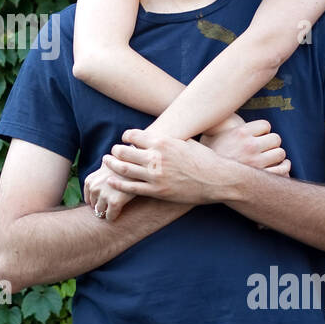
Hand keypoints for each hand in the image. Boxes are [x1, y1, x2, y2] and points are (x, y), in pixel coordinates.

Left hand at [84, 163, 133, 221]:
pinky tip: (117, 213)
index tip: (104, 201)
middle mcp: (94, 188)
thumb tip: (103, 167)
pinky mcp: (114, 202)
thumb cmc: (125, 164)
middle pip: (94, 205)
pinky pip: (110, 216)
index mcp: (90, 180)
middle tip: (110, 205)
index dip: (96, 200)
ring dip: (106, 211)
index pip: (88, 199)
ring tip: (114, 209)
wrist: (139, 166)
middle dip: (101, 205)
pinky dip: (112, 217)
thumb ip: (102, 168)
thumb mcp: (109, 161)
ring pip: (100, 211)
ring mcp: (103, 195)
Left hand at [100, 129, 232, 205]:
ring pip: (124, 168)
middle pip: (124, 151)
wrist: (218, 179)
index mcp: (163, 142)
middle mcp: (156, 157)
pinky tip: (111, 181)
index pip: (134, 135)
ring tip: (106, 162)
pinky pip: (131, 187)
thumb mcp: (186, 141)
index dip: (126, 137)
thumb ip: (170, 138)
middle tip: (112, 152)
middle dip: (116, 151)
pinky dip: (118, 183)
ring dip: (112, 165)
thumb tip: (160, 132)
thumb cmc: (204, 159)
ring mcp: (155, 175)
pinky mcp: (157, 191)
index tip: (124, 139)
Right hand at [200, 116, 290, 175]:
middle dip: (272, 144)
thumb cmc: (205, 157)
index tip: (259, 136)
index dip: (264, 131)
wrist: (202, 179)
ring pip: (280, 154)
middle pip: (276, 139)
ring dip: (278, 156)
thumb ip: (218, 123)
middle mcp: (250, 146)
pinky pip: (283, 170)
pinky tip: (280, 167)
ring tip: (272, 158)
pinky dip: (284, 168)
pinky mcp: (261, 177)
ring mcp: (257, 162)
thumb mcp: (209, 135)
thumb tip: (212, 109)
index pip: (266, 125)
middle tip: (266, 148)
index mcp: (240, 132)